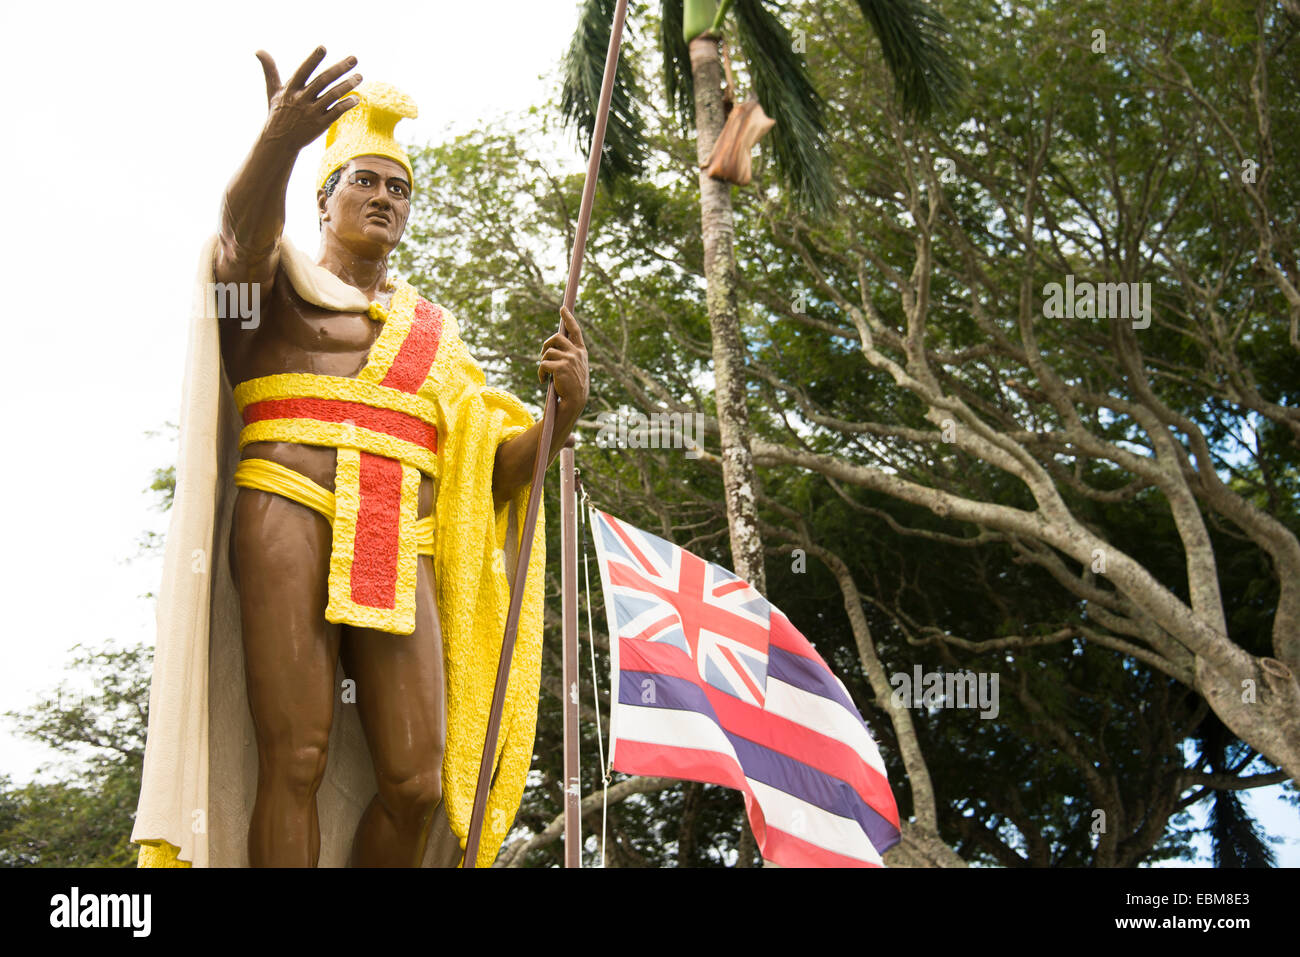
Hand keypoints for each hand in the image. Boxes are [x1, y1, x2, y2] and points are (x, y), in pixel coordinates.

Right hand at [254, 46, 362, 153]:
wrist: (279, 142)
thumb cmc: (278, 113)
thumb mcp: (273, 91)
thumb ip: (270, 70)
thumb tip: (258, 50)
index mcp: (291, 89)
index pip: (303, 71)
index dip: (312, 60)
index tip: (323, 48)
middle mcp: (301, 99)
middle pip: (323, 81)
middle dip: (340, 69)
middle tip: (354, 59)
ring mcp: (311, 112)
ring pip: (332, 96)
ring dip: (347, 85)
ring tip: (360, 76)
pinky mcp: (320, 124)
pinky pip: (336, 112)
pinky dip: (346, 104)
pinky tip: (356, 98)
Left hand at [538, 306, 589, 420]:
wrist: (574, 402)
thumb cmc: (572, 387)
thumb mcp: (575, 368)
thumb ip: (568, 355)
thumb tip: (553, 345)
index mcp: (581, 352)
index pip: (575, 330)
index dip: (568, 318)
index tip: (563, 308)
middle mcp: (577, 353)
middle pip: (556, 337)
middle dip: (546, 345)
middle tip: (542, 355)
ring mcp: (570, 359)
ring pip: (547, 352)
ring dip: (542, 362)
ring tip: (544, 374)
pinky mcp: (561, 367)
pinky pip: (543, 364)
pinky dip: (540, 373)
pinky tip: (542, 381)